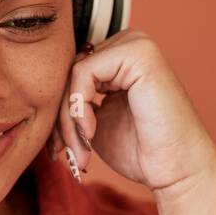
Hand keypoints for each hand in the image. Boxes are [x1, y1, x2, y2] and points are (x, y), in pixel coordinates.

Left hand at [50, 29, 215, 195]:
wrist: (175, 171)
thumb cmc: (140, 151)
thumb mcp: (95, 121)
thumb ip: (75, 101)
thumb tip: (39, 94)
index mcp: (121, 58)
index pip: (71, 73)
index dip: (61, 112)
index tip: (60, 148)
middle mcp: (130, 43)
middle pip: (69, 71)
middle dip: (62, 118)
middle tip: (68, 153)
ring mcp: (137, 44)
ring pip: (72, 73)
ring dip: (68, 118)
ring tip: (80, 150)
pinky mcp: (139, 53)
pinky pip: (83, 72)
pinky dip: (79, 108)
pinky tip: (92, 132)